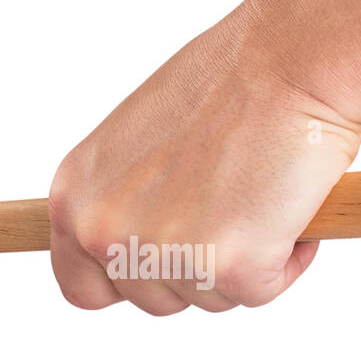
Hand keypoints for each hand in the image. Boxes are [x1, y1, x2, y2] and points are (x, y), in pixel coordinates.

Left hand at [47, 5, 360, 313]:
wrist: (286, 61)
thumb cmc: (223, 86)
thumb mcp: (134, 146)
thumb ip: (123, 200)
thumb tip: (134, 245)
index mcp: (73, 196)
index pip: (78, 284)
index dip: (123, 281)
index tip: (156, 265)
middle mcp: (102, 230)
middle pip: (147, 300)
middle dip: (192, 269)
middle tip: (225, 207)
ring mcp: (161, 253)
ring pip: (207, 300)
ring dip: (241, 262)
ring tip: (255, 192)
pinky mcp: (226, 268)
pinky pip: (261, 292)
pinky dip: (286, 259)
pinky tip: (287, 202)